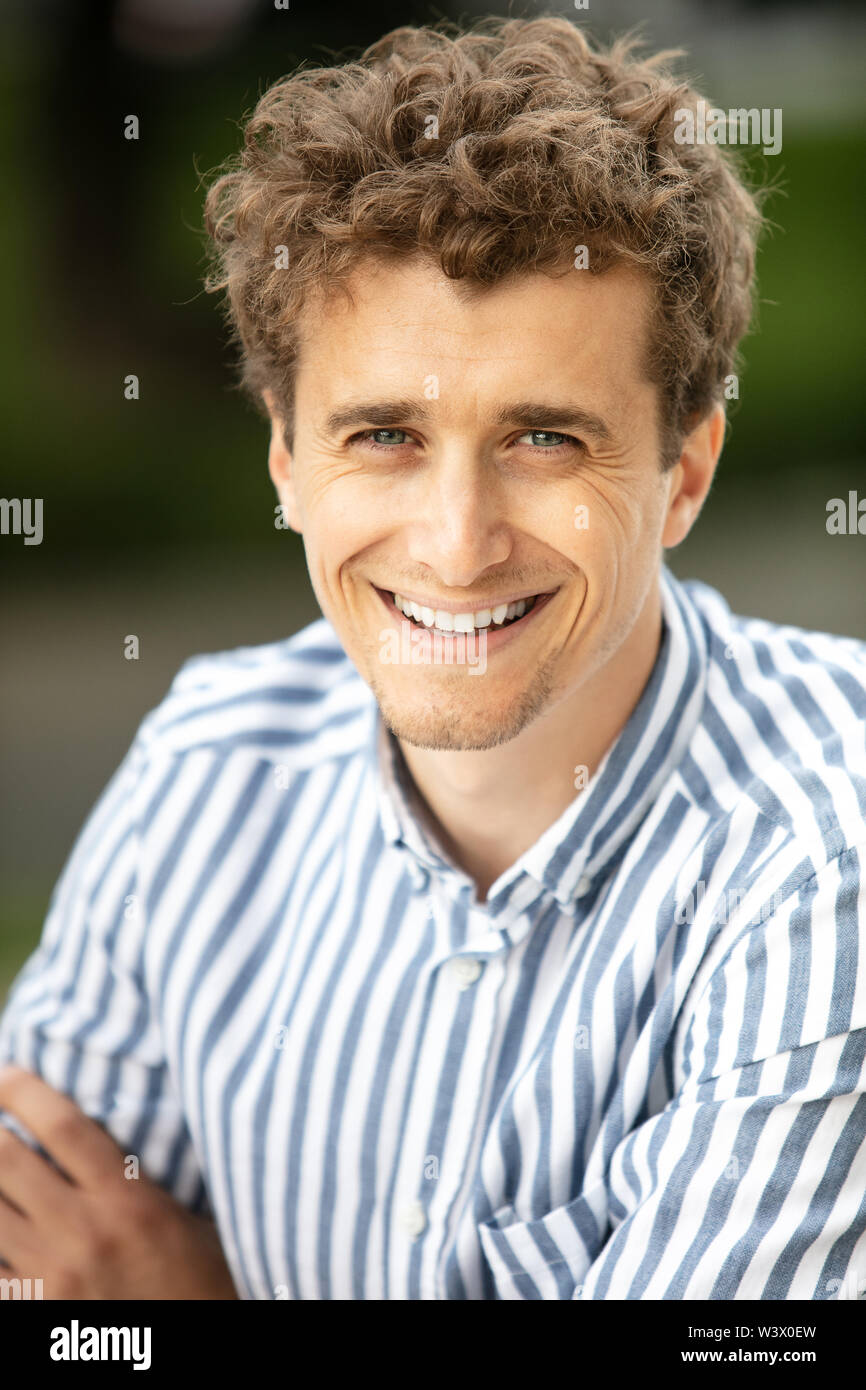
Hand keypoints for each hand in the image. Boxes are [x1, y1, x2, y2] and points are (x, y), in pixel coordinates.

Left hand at [0, 1064, 236, 1298]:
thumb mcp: (189, 1220)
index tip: (6, 1072)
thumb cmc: (202, 1282)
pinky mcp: (35, 1314)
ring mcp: (51, 1279)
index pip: (63, 1126)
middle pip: (6, 1161)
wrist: (201, 1347)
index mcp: (127, 1200)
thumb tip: (114, 1133)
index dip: (23, 1091)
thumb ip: (148, 1179)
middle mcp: (83, 1233)